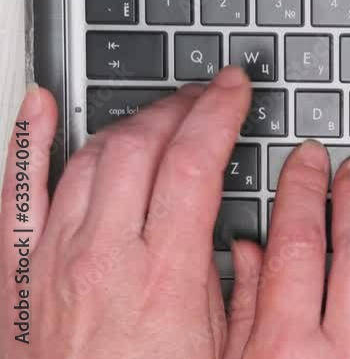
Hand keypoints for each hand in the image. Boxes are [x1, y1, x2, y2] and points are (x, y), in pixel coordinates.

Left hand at [1, 68, 251, 357]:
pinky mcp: (17, 269)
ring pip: (91, 155)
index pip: (195, 160)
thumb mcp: (221, 346)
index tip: (235, 89)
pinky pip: (16, 190)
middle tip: (209, 94)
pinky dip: (28, 141)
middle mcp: (102, 255)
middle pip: (144, 144)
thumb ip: (243, 284)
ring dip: (132, 120)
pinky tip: (39, 105)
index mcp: (163, 274)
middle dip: (183, 105)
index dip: (220, 111)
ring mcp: (52, 257)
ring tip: (161, 109)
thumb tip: (254, 238)